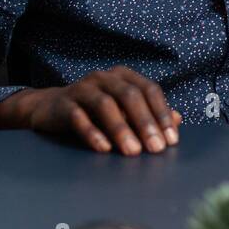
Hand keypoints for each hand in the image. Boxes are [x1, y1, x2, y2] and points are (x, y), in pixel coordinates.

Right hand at [0, 65, 180, 155]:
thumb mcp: (123, 110)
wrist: (50, 108)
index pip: (149, 90)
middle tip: (156, 149)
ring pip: (105, 105)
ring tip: (133, 152)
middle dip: (145, 123)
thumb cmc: (94, 111)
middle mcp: (104, 77)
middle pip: (130, 95)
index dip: (162, 114)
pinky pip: (79, 117)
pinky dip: (92, 133)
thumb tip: (178, 119)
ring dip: (122, 129)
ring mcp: (82, 88)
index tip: (171, 140)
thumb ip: (149, 113)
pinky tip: (104, 149)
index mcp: (123, 76)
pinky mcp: (64, 103)